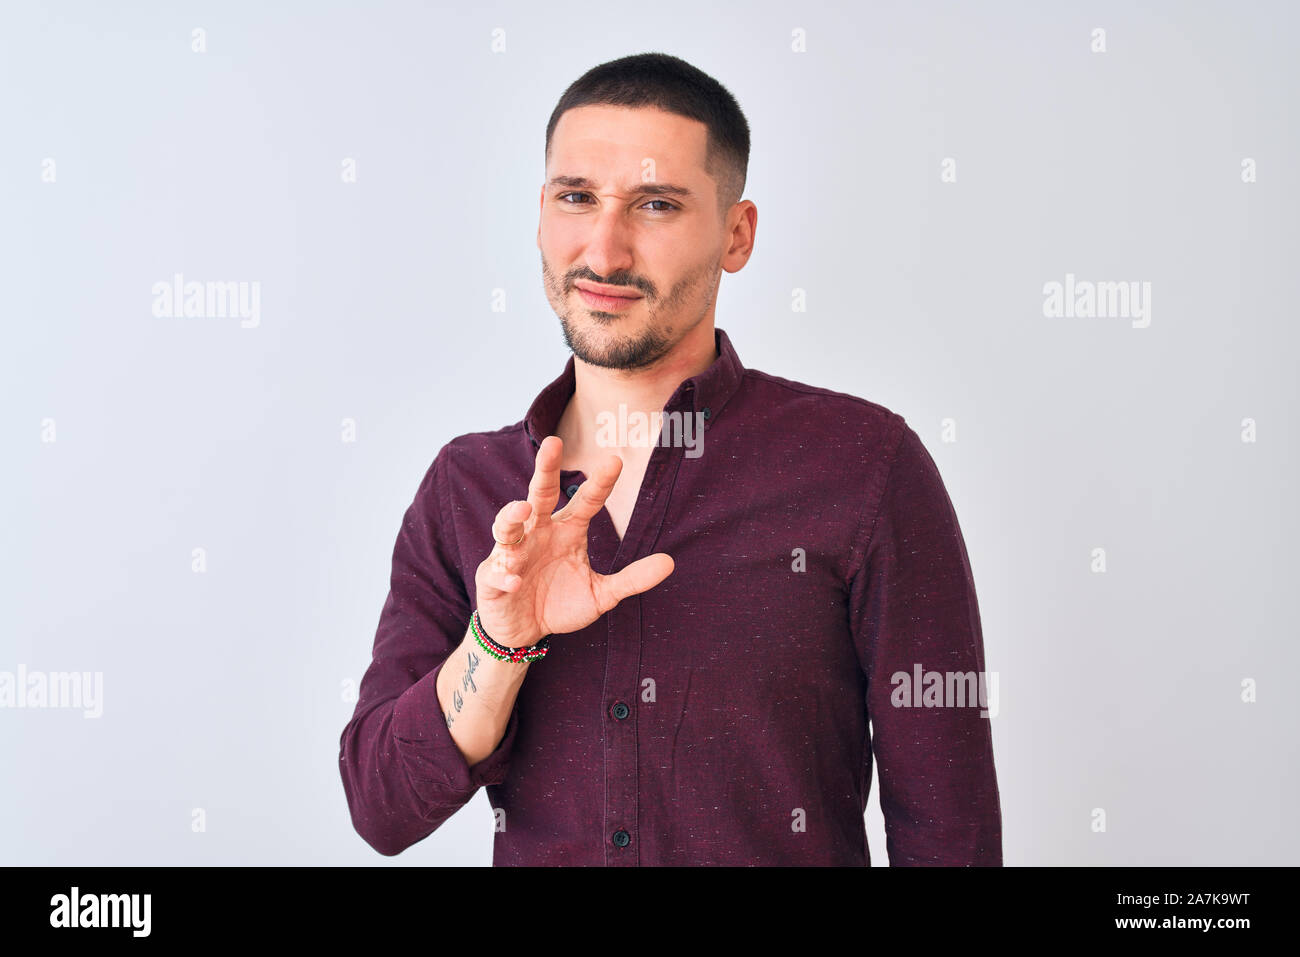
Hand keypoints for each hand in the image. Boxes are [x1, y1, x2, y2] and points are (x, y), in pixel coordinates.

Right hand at [474, 435, 673, 647]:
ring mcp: (512, 554)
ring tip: (522, 510)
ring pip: (508, 528)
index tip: (616, 460)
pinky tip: (515, 581)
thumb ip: (631, 579)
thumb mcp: (600, 594)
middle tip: (553, 443)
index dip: (600, 483)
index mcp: (567, 530)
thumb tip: (670, 563)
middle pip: (540, 494)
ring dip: (512, 517)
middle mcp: (539, 533)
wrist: (523, 631)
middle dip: (545, 469)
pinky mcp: (492, 579)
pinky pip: (497, 573)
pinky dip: (505, 576)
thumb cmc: (560, 603)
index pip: (586, 501)